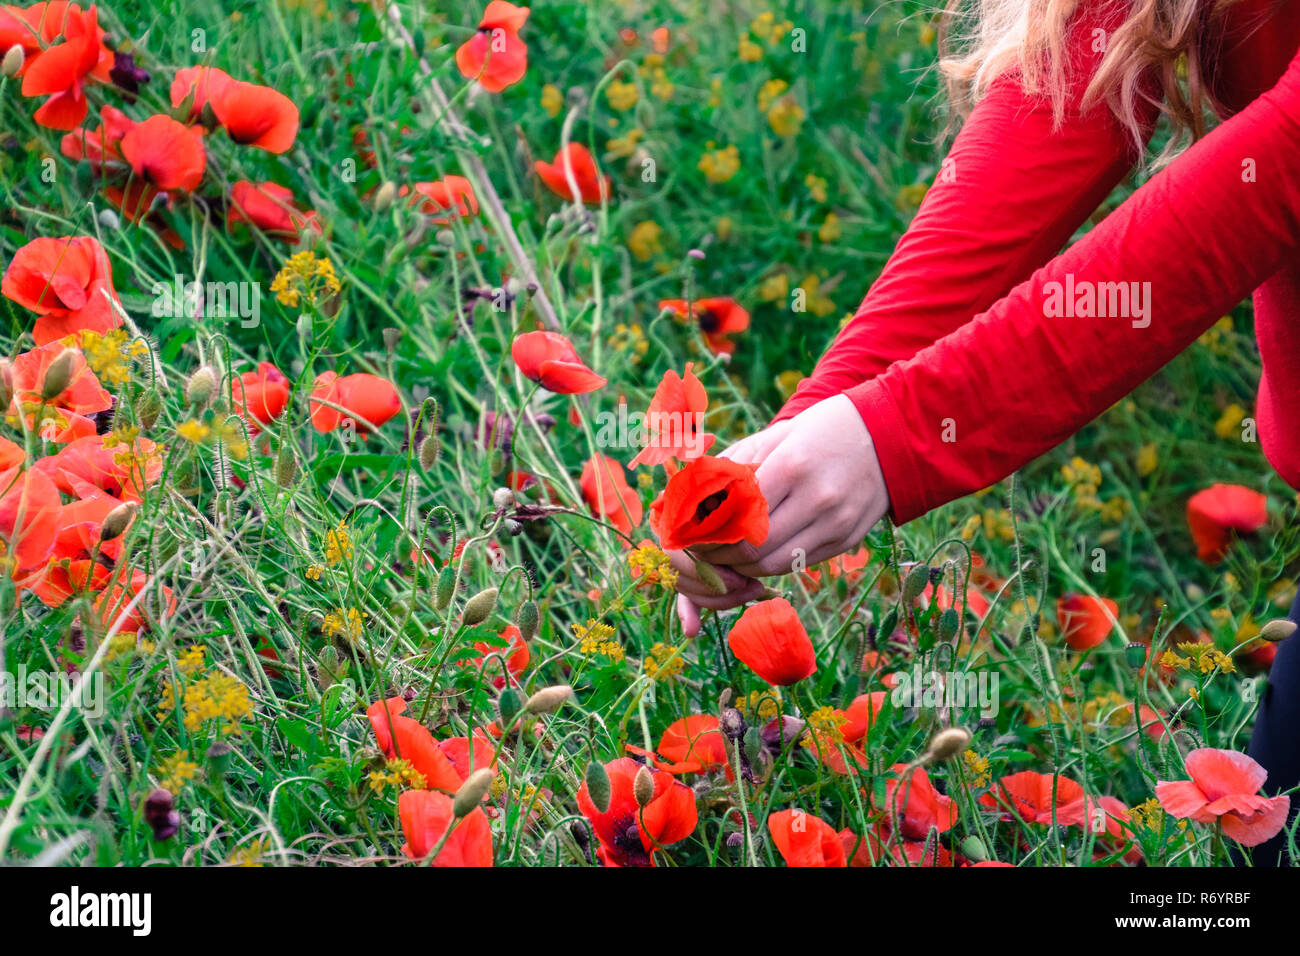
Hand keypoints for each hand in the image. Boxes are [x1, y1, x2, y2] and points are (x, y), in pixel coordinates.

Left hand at [695, 394, 889, 576]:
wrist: (891, 435)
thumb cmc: (823, 429)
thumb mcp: (777, 435)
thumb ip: (735, 465)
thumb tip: (694, 496)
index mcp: (792, 466)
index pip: (736, 517)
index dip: (708, 532)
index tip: (692, 532)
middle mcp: (817, 500)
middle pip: (752, 549)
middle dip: (719, 555)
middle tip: (703, 550)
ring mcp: (836, 524)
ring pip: (774, 565)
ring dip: (743, 566)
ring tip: (727, 555)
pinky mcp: (847, 541)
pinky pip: (798, 564)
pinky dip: (771, 563)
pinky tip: (758, 552)